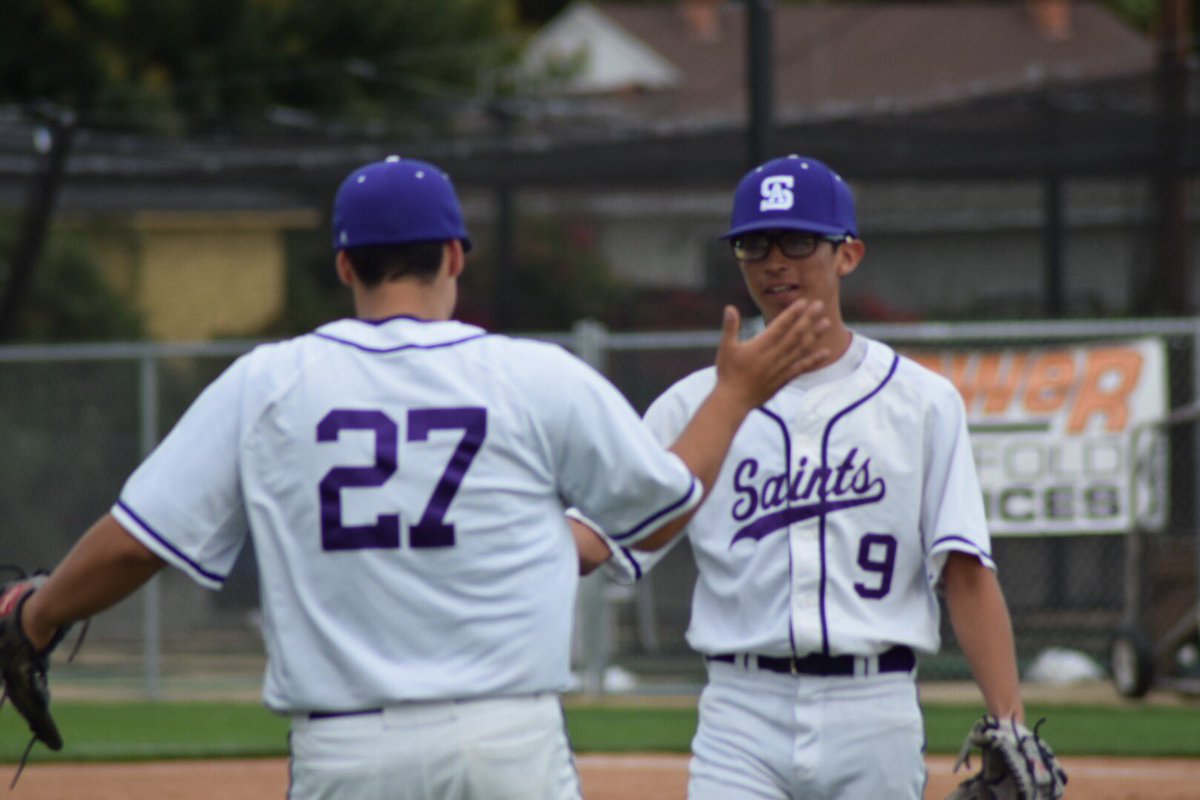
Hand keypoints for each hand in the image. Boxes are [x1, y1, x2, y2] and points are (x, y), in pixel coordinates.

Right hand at [713, 300, 828, 410]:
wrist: (734, 401)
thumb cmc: (728, 373)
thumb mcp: (726, 348)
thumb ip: (730, 327)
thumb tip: (730, 307)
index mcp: (761, 346)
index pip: (780, 326)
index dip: (792, 314)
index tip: (804, 302)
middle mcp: (774, 355)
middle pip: (795, 334)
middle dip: (808, 318)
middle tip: (820, 305)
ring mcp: (781, 368)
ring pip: (802, 348)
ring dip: (815, 335)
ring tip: (827, 323)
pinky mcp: (784, 379)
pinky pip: (802, 367)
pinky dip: (814, 359)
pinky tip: (826, 352)